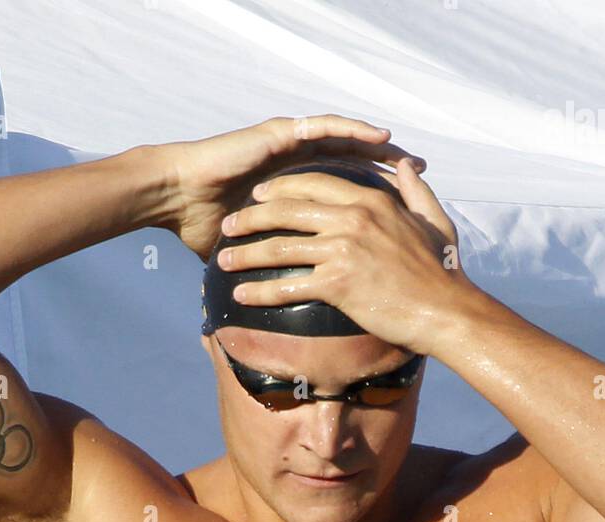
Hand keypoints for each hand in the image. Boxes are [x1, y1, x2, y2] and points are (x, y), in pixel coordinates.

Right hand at [158, 115, 424, 260]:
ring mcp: (290, 149)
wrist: (181, 197)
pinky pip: (323, 131)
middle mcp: (298, 167)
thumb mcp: (249, 252)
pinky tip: (376, 137)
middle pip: (353, 165)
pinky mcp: (280, 137)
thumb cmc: (204, 225)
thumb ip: (266, 271)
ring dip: (377, 147)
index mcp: (296, 192)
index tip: (406, 210)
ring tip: (407, 152)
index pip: (344, 190)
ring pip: (344, 143)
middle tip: (423, 173)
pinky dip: (352, 133)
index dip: (374, 195)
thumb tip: (268, 306)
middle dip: (388, 168)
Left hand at [212, 159, 470, 355]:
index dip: (281, 188)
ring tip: (224, 260)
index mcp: (370, 201)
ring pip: (281, 248)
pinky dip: (260, 292)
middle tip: (230, 224)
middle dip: (252, 216)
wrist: (445, 313)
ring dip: (247, 254)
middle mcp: (352, 219)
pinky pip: (288, 287)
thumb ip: (415, 191)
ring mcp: (343, 250)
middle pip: (288, 211)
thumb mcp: (433, 220)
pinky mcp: (337, 284)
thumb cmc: (442, 272)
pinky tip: (240, 297)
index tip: (260, 195)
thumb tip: (407, 167)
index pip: (314, 183)